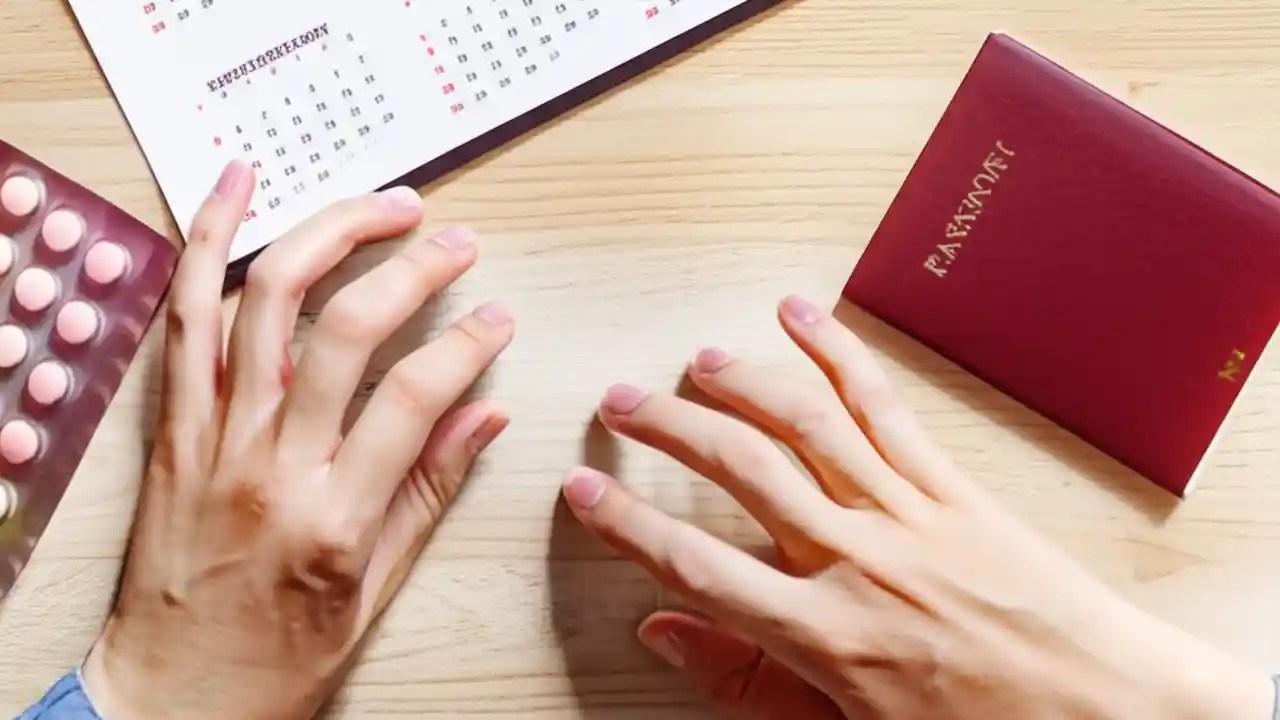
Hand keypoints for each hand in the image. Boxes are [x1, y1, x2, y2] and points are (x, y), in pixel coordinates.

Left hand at [82, 160, 514, 718]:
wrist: (164, 701)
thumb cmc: (271, 663)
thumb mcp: (373, 593)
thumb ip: (429, 492)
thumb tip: (485, 411)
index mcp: (332, 516)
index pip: (414, 396)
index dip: (466, 342)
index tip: (496, 316)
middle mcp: (268, 463)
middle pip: (346, 331)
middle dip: (412, 268)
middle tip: (455, 242)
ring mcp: (210, 437)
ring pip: (262, 301)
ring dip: (327, 234)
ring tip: (379, 204)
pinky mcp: (170, 425)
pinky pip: (185, 317)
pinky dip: (208, 243)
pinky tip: (235, 190)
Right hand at [563, 296, 1272, 719]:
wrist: (1104, 711)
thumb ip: (746, 684)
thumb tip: (663, 633)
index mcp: (826, 633)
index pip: (696, 564)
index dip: (626, 523)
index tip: (581, 488)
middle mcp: (861, 559)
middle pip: (743, 469)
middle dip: (670, 428)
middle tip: (621, 401)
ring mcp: (910, 512)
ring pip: (809, 424)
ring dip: (745, 382)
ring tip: (697, 360)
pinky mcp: (953, 488)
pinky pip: (886, 408)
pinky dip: (840, 356)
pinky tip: (804, 319)